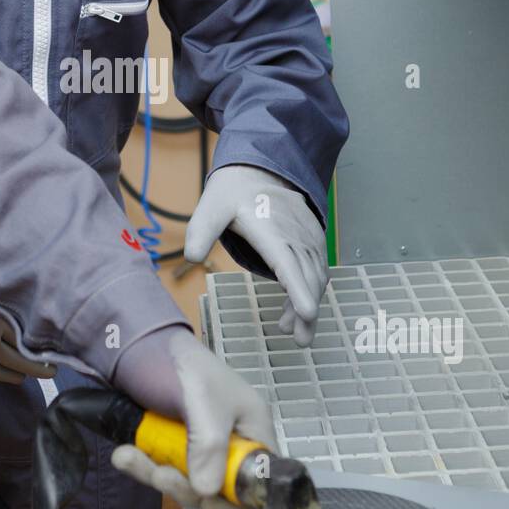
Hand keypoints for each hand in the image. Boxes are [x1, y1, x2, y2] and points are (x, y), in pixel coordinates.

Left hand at [112, 331, 275, 508]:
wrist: (137, 344)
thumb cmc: (182, 365)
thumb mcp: (203, 400)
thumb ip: (209, 446)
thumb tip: (206, 493)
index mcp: (252, 429)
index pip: (260, 481)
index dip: (238, 500)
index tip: (209, 501)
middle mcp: (230, 442)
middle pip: (219, 490)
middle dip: (186, 488)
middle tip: (161, 475)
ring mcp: (199, 447)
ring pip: (185, 483)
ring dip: (156, 475)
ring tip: (130, 456)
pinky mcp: (172, 447)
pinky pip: (162, 470)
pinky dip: (142, 466)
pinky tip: (124, 455)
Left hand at [185, 164, 327, 347]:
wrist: (261, 167)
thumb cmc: (235, 190)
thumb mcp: (212, 205)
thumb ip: (201, 230)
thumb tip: (192, 257)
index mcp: (272, 230)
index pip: (289, 264)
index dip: (299, 290)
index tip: (308, 313)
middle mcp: (295, 236)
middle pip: (307, 278)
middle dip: (307, 311)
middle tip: (300, 341)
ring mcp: (307, 238)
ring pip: (315, 277)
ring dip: (307, 304)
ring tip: (290, 331)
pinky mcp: (311, 241)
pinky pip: (316, 269)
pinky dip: (310, 291)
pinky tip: (295, 309)